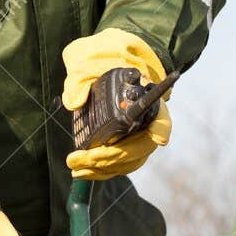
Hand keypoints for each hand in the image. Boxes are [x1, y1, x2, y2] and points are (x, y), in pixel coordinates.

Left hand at [62, 28, 172, 180]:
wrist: (102, 67)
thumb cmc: (98, 64)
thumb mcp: (87, 64)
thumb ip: (79, 80)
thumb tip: (73, 102)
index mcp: (146, 99)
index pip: (161, 119)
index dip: (161, 130)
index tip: (159, 138)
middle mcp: (147, 122)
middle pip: (139, 148)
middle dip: (110, 157)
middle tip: (83, 159)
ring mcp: (138, 137)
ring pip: (129, 161)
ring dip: (103, 169)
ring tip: (76, 170)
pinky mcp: (126, 147)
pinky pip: (119, 164)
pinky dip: (102, 171)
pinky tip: (82, 172)